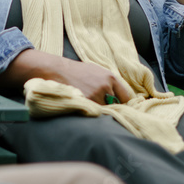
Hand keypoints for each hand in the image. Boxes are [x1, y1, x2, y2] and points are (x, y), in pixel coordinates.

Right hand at [0, 50, 132, 104]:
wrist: (56, 71)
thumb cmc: (76, 71)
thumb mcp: (97, 71)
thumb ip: (110, 83)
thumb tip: (122, 98)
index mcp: (111, 77)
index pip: (127, 97)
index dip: (123, 103)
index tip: (120, 106)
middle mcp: (105, 86)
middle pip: (117, 105)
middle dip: (112, 107)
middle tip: (103, 107)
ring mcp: (95, 95)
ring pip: (105, 111)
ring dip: (100, 111)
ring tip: (90, 106)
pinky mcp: (85, 102)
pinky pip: (94, 113)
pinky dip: (90, 112)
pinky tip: (84, 108)